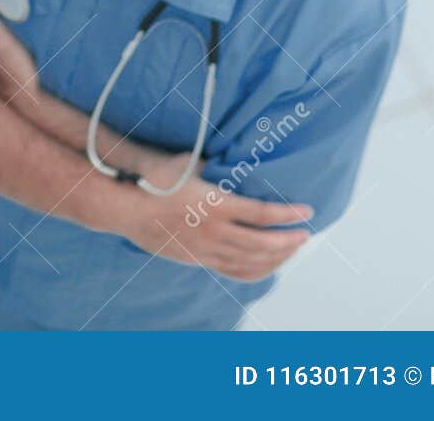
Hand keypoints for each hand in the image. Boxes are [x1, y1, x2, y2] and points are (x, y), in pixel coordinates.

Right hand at [116, 176, 312, 281]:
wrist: (125, 207)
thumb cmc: (154, 180)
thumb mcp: (187, 164)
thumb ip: (215, 167)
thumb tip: (236, 161)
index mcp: (214, 204)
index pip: (262, 213)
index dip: (288, 214)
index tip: (308, 211)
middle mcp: (213, 231)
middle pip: (262, 243)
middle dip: (289, 240)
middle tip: (305, 233)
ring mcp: (206, 249)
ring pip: (251, 261)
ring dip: (277, 257)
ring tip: (291, 248)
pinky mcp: (199, 260)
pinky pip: (235, 272)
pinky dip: (257, 270)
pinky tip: (268, 265)